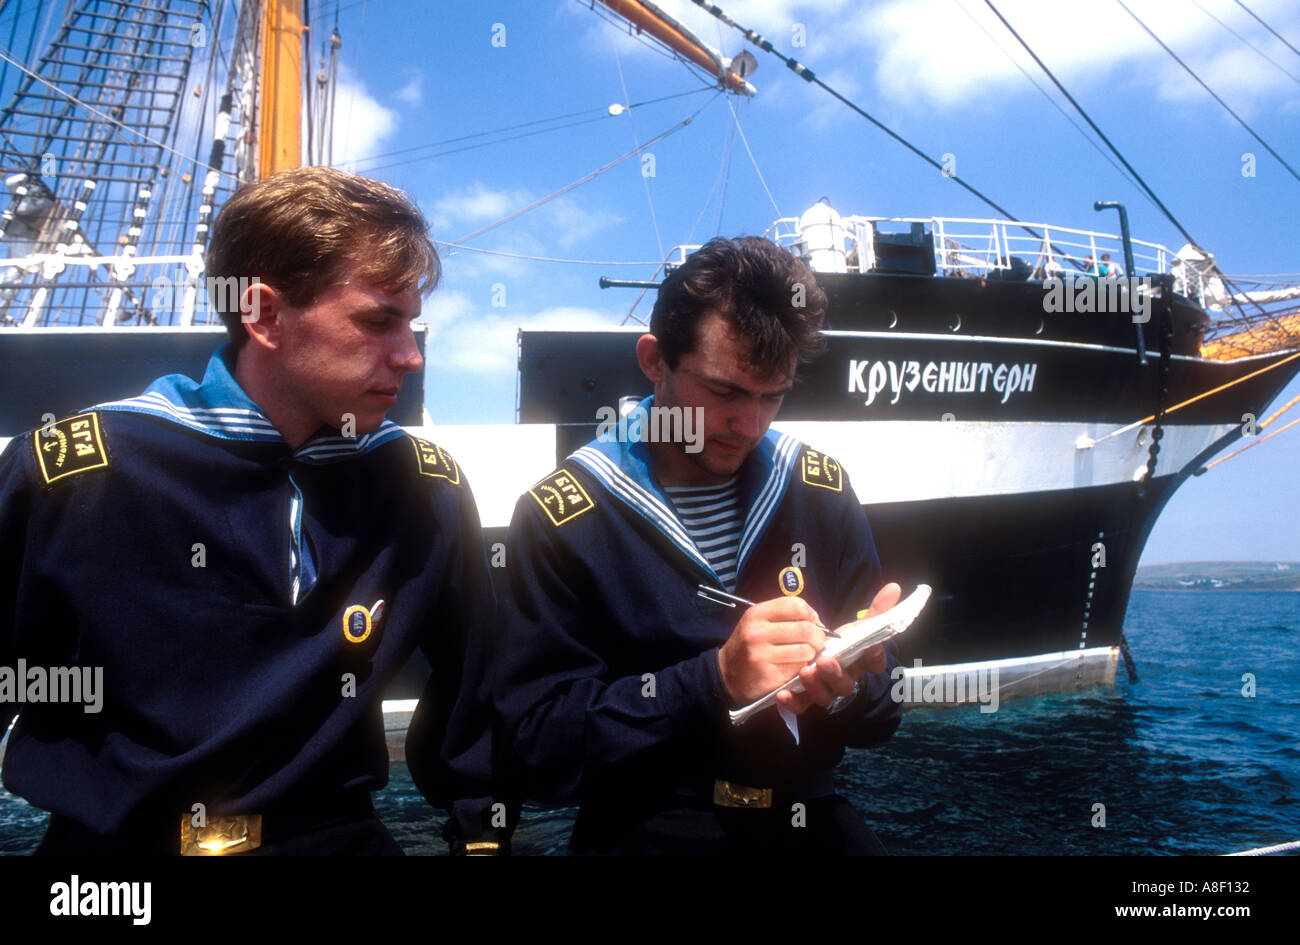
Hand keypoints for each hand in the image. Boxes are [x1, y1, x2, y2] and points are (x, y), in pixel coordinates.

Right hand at [717, 596, 827, 707]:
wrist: (726, 673)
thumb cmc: (749, 645)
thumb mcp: (759, 621)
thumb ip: (785, 616)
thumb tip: (819, 623)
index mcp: (757, 614)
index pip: (796, 605)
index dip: (811, 614)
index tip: (813, 623)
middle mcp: (757, 632)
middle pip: (805, 629)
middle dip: (818, 637)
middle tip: (816, 642)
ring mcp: (761, 655)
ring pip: (806, 651)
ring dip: (811, 654)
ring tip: (803, 655)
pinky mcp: (768, 676)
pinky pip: (798, 669)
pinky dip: (801, 669)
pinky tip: (793, 668)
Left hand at [777, 582, 901, 714]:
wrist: (813, 658)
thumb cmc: (840, 644)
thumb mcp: (855, 627)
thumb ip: (875, 611)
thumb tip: (894, 586)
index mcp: (859, 663)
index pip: (874, 664)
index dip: (874, 657)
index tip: (871, 647)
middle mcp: (843, 680)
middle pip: (845, 684)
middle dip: (835, 673)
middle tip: (824, 660)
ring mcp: (824, 691)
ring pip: (824, 696)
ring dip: (815, 685)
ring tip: (805, 671)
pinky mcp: (804, 699)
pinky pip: (800, 706)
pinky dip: (792, 702)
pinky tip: (782, 693)